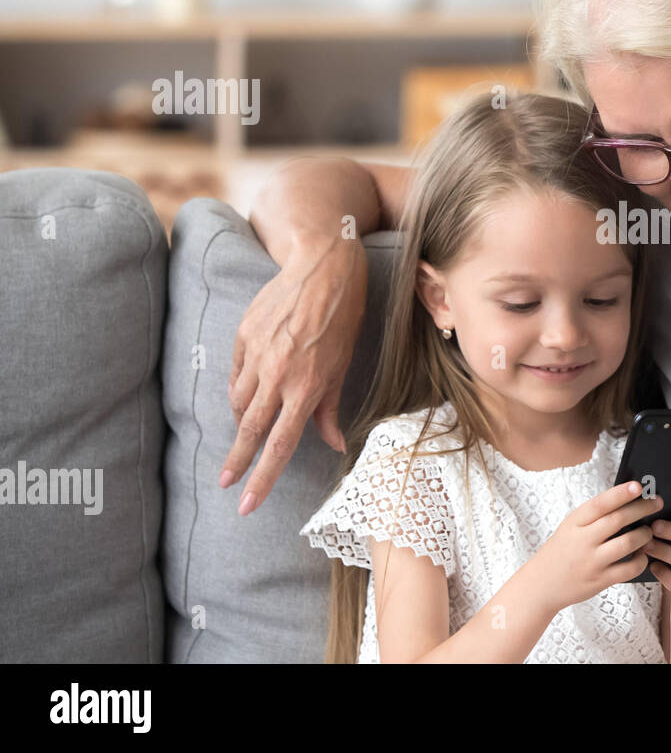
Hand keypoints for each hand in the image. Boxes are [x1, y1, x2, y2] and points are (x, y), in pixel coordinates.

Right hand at [222, 236, 367, 514]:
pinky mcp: (243, 334)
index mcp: (307, 386)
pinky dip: (240, 388)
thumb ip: (330, 408)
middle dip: (236, 463)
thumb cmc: (344, 317)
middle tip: (224, 484)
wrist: (324, 267)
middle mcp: (278, 374)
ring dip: (241, 422)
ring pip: (238, 402)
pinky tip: (249, 391)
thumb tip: (333, 445)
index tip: (246, 503)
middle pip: (249, 430)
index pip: (279, 444)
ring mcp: (257, 354)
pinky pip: (235, 374)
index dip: (262, 478)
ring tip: (247, 430)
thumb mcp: (344, 364)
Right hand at [530, 481, 663, 612]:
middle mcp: (583, 541)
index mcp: (574, 523)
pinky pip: (629, 569)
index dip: (620, 493)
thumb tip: (628, 499)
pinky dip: (641, 560)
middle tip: (657, 502)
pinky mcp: (600, 581)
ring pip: (627, 544)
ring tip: (648, 531)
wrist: (542, 584)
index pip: (600, 504)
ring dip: (644, 534)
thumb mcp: (570, 527)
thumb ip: (594, 516)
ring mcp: (592, 562)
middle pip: (617, 520)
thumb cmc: (563, 550)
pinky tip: (642, 554)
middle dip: (641, 509)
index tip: (638, 486)